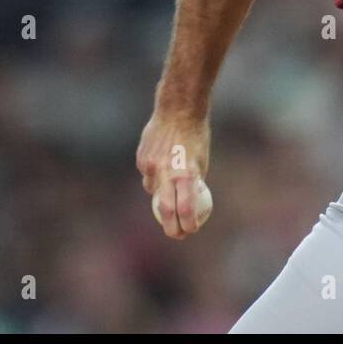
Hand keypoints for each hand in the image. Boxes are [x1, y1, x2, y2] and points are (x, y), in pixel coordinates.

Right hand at [136, 101, 211, 239]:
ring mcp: (151, 167)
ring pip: (153, 191)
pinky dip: (154, 175)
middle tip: (177, 233)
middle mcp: (167, 173)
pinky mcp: (141, 159)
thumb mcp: (201, 161)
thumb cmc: (195, 136)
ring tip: (171, 181)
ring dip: (161, 193)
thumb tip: (189, 206)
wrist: (178, 110)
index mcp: (187, 174)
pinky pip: (147, 175)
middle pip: (166, 211)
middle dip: (171, 227)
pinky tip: (162, 162)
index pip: (186, 210)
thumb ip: (192, 183)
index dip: (188, 225)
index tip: (190, 231)